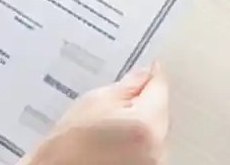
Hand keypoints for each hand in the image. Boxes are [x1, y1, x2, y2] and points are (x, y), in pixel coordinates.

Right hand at [23, 63, 169, 164]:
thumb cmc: (68, 143)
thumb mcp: (95, 101)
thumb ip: (128, 85)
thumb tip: (147, 73)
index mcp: (145, 123)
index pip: (160, 87)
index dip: (150, 77)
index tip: (144, 73)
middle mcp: (157, 147)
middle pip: (161, 111)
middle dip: (144, 104)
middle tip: (113, 108)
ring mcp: (153, 163)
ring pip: (156, 131)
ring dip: (141, 125)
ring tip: (109, 131)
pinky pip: (149, 149)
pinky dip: (137, 143)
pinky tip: (113, 146)